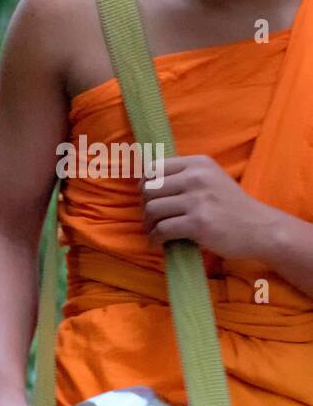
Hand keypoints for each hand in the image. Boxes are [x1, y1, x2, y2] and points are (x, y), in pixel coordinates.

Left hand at [141, 155, 273, 257]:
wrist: (260, 228)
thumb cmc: (230, 206)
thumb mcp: (210, 179)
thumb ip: (183, 177)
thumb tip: (144, 183)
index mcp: (198, 163)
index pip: (153, 168)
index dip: (145, 185)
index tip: (148, 198)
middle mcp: (197, 177)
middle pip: (148, 189)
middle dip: (145, 206)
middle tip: (153, 219)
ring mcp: (198, 200)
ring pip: (152, 209)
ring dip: (148, 224)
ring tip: (155, 230)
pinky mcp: (198, 223)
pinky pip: (162, 229)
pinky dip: (155, 238)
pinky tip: (159, 242)